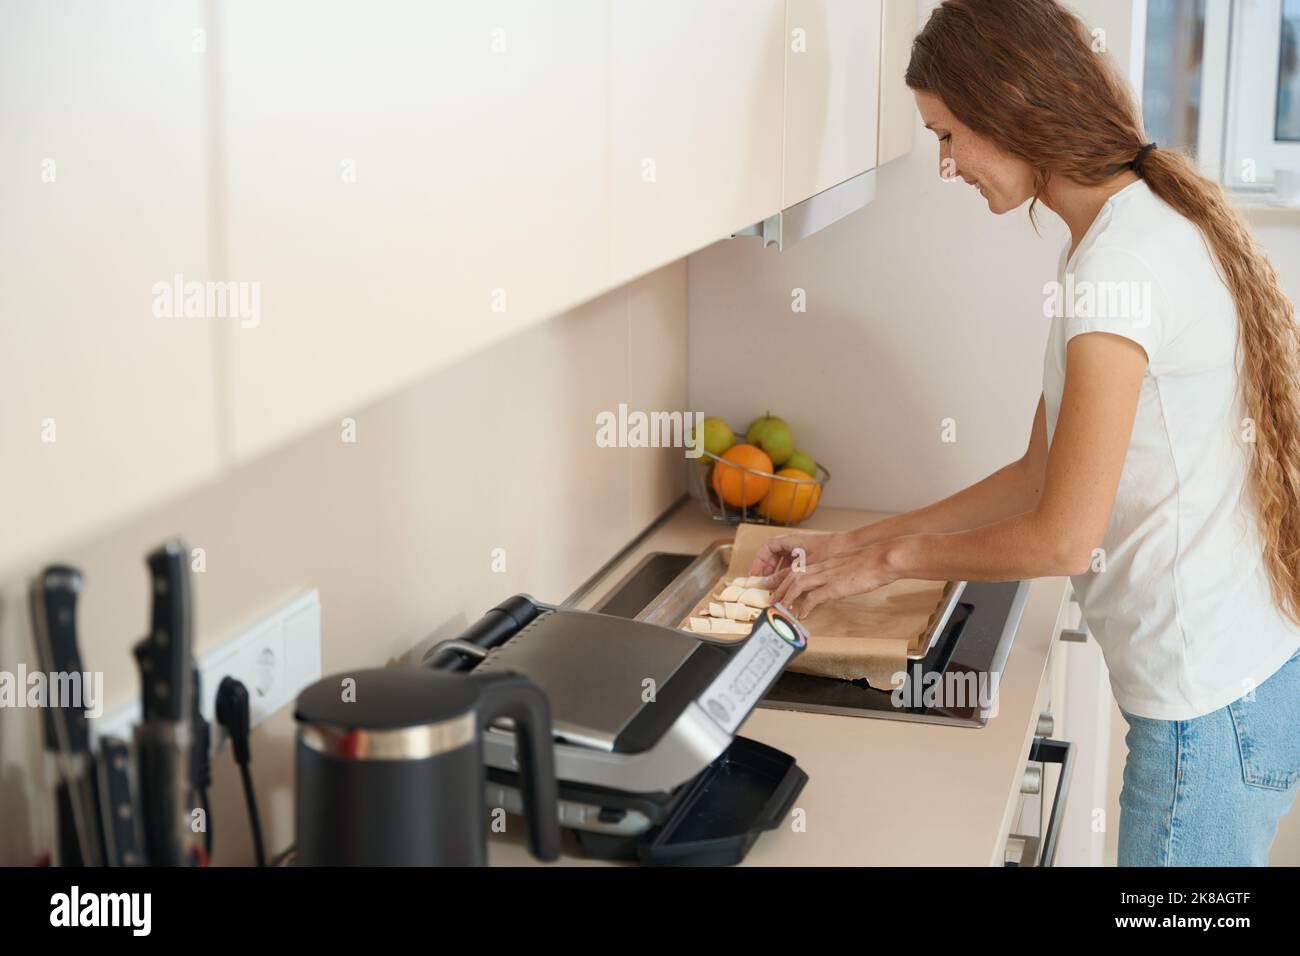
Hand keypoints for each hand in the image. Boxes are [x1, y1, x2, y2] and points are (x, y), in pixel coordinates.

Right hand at [748, 531, 849, 586]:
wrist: (853, 546)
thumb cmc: (831, 550)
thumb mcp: (804, 566)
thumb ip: (785, 575)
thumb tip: (769, 583)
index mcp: (791, 540)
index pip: (768, 547)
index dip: (759, 560)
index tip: (755, 574)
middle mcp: (796, 543)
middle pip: (774, 554)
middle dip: (767, 569)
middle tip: (764, 584)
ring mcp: (804, 549)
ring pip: (785, 560)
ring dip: (778, 573)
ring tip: (776, 587)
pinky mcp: (812, 556)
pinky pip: (795, 564)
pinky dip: (790, 574)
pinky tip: (792, 586)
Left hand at [770, 543, 897, 619]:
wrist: (883, 558)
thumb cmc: (871, 562)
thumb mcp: (849, 565)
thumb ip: (838, 572)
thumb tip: (835, 583)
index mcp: (826, 562)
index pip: (799, 568)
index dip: (785, 578)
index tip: (777, 586)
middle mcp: (823, 567)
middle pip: (793, 575)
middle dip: (779, 587)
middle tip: (771, 599)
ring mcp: (828, 575)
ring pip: (798, 584)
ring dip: (786, 596)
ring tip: (780, 608)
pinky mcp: (835, 586)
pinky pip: (814, 597)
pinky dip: (805, 607)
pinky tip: (802, 615)